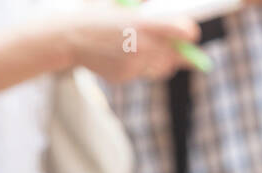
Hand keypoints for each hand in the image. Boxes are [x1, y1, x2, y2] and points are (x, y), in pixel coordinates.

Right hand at [63, 11, 198, 82]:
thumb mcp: (124, 5)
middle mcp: (142, 46)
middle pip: (176, 56)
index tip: (191, 36)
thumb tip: (170, 18)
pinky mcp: (123, 77)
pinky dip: (139, 67)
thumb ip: (148, 11)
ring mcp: (132, 65)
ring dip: (161, 62)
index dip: (189, 34)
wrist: (70, 36)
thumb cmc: (99, 16)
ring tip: (147, 51)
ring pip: (160, 69)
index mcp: (146, 23)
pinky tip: (122, 56)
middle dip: (179, 54)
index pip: (184, 32)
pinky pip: (141, 74)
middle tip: (187, 55)